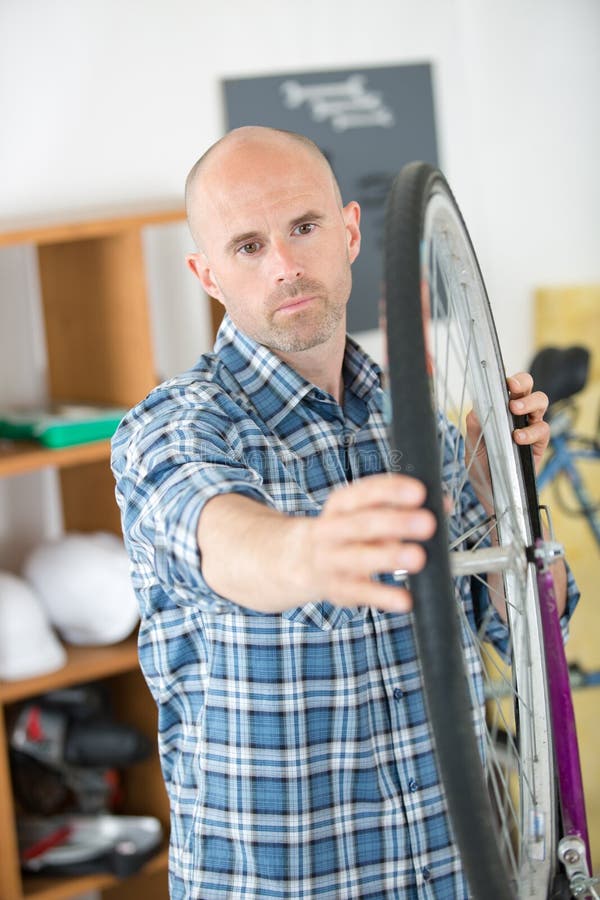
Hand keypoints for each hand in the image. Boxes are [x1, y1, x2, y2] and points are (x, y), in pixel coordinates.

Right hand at [305, 473, 435, 613]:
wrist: (302, 562)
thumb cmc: (348, 533)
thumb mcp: (366, 513)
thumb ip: (403, 507)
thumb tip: (443, 503)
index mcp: (340, 504)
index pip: (365, 493)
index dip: (392, 491)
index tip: (419, 492)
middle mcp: (330, 530)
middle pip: (362, 524)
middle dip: (396, 523)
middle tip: (428, 523)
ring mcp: (330, 561)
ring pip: (358, 558)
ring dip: (389, 557)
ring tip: (419, 557)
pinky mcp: (337, 589)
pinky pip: (360, 592)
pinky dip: (383, 596)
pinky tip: (405, 600)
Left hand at [465, 371, 549, 512]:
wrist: (491, 496)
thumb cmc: (481, 467)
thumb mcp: (471, 447)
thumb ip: (474, 429)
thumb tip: (475, 410)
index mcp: (500, 411)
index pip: (508, 388)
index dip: (509, 380)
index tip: (503, 381)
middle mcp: (517, 416)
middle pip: (529, 389)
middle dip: (523, 384)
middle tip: (512, 391)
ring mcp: (530, 428)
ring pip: (541, 403)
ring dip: (530, 403)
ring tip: (516, 411)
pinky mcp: (539, 445)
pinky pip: (543, 430)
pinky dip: (531, 431)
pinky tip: (518, 438)